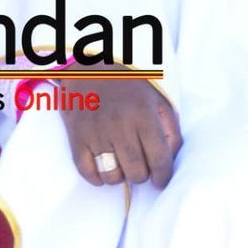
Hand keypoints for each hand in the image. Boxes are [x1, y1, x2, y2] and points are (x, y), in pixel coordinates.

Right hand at [60, 77, 181, 189]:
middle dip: (142, 175)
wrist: (90, 66)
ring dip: (120, 176)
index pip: (159, 159)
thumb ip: (170, 130)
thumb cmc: (130, 85)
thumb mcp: (158, 99)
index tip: (161, 180)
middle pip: (136, 172)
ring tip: (122, 165)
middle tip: (141, 167)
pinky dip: (97, 177)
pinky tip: (104, 169)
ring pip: (112, 176)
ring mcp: (96, 132)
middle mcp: (120, 126)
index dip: (163, 176)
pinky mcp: (77, 137)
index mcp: (143, 115)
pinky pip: (87, 171)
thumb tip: (169, 160)